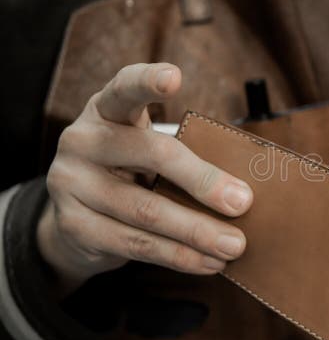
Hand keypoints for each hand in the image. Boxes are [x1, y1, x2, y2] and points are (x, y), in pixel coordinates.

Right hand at [38, 63, 252, 293]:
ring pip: (146, 210)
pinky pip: (135, 244)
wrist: (75, 218)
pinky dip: (178, 256)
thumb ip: (186, 155)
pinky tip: (208, 262)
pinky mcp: (73, 225)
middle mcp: (83, 140)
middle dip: (203, 181)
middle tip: (243, 203)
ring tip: (234, 245)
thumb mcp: (149, 151)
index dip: (148, 80)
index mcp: (107, 110)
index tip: (175, 77)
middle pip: (151, 154)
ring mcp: (72, 183)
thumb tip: (245, 191)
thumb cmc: (132, 172)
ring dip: (197, 232)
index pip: (126, 87)